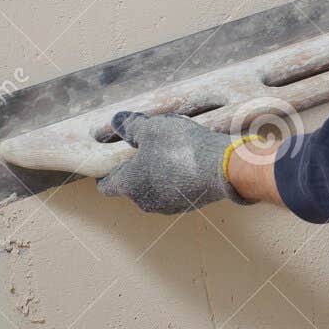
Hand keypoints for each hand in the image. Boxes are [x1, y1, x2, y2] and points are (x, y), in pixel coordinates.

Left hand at [97, 111, 261, 213]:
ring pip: (155, 190)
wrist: (222, 168)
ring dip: (157, 175)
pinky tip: (188, 162)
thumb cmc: (181, 148)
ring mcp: (169, 206)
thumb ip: (132, 127)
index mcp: (130, 184)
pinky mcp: (189, 205)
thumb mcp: (152, 129)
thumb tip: (115, 122)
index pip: (107, 186)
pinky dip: (176, 179)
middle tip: (145, 149)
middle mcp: (145, 201)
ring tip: (169, 153)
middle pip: (132, 187)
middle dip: (136, 170)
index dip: (106, 173)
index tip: (110, 163)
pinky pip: (175, 191)